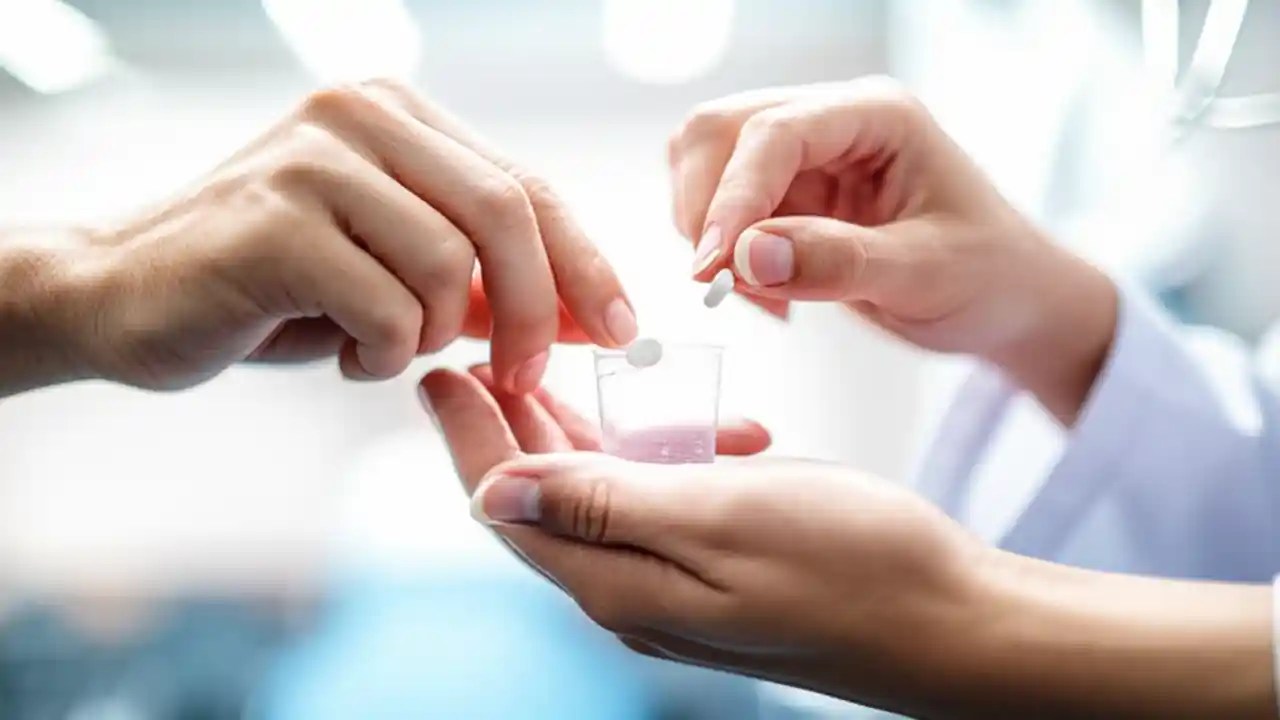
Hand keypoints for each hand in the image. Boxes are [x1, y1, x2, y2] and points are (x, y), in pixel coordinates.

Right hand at [13, 79, 634, 394]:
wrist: (124, 293)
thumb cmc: (275, 286)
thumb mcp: (396, 275)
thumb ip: (487, 284)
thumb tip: (592, 318)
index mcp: (398, 115)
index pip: (528, 185)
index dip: (587, 264)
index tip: (619, 331)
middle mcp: (359, 114)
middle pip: (507, 213)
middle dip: (537, 312)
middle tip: (521, 376)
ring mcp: (313, 159)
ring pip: (450, 265)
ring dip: (436, 338)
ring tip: (387, 348)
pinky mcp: (273, 221)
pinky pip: (387, 307)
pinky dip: (383, 354)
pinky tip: (347, 355)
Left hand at [422, 366, 1276, 718]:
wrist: (956, 623)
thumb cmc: (854, 567)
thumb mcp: (721, 517)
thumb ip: (604, 502)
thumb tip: (490, 493)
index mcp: (621, 585)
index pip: (509, 503)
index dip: (468, 434)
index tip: (438, 366)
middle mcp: (638, 590)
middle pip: (544, 496)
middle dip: (509, 420)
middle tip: (483, 344)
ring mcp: (682, 580)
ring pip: (602, 491)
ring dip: (581, 428)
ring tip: (560, 365)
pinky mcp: (723, 564)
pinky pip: (666, 499)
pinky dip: (666, 452)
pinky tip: (705, 424)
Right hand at [668, 78, 1117, 421]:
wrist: (1004, 302)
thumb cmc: (988, 276)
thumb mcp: (926, 275)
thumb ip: (838, 263)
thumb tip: (745, 256)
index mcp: (877, 116)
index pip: (774, 133)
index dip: (734, 196)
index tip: (714, 264)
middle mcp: (832, 121)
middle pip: (719, 132)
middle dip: (708, 209)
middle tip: (722, 283)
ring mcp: (804, 158)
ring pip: (705, 167)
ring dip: (709, 233)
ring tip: (763, 295)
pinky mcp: (786, 196)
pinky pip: (720, 212)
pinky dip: (724, 255)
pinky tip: (769, 293)